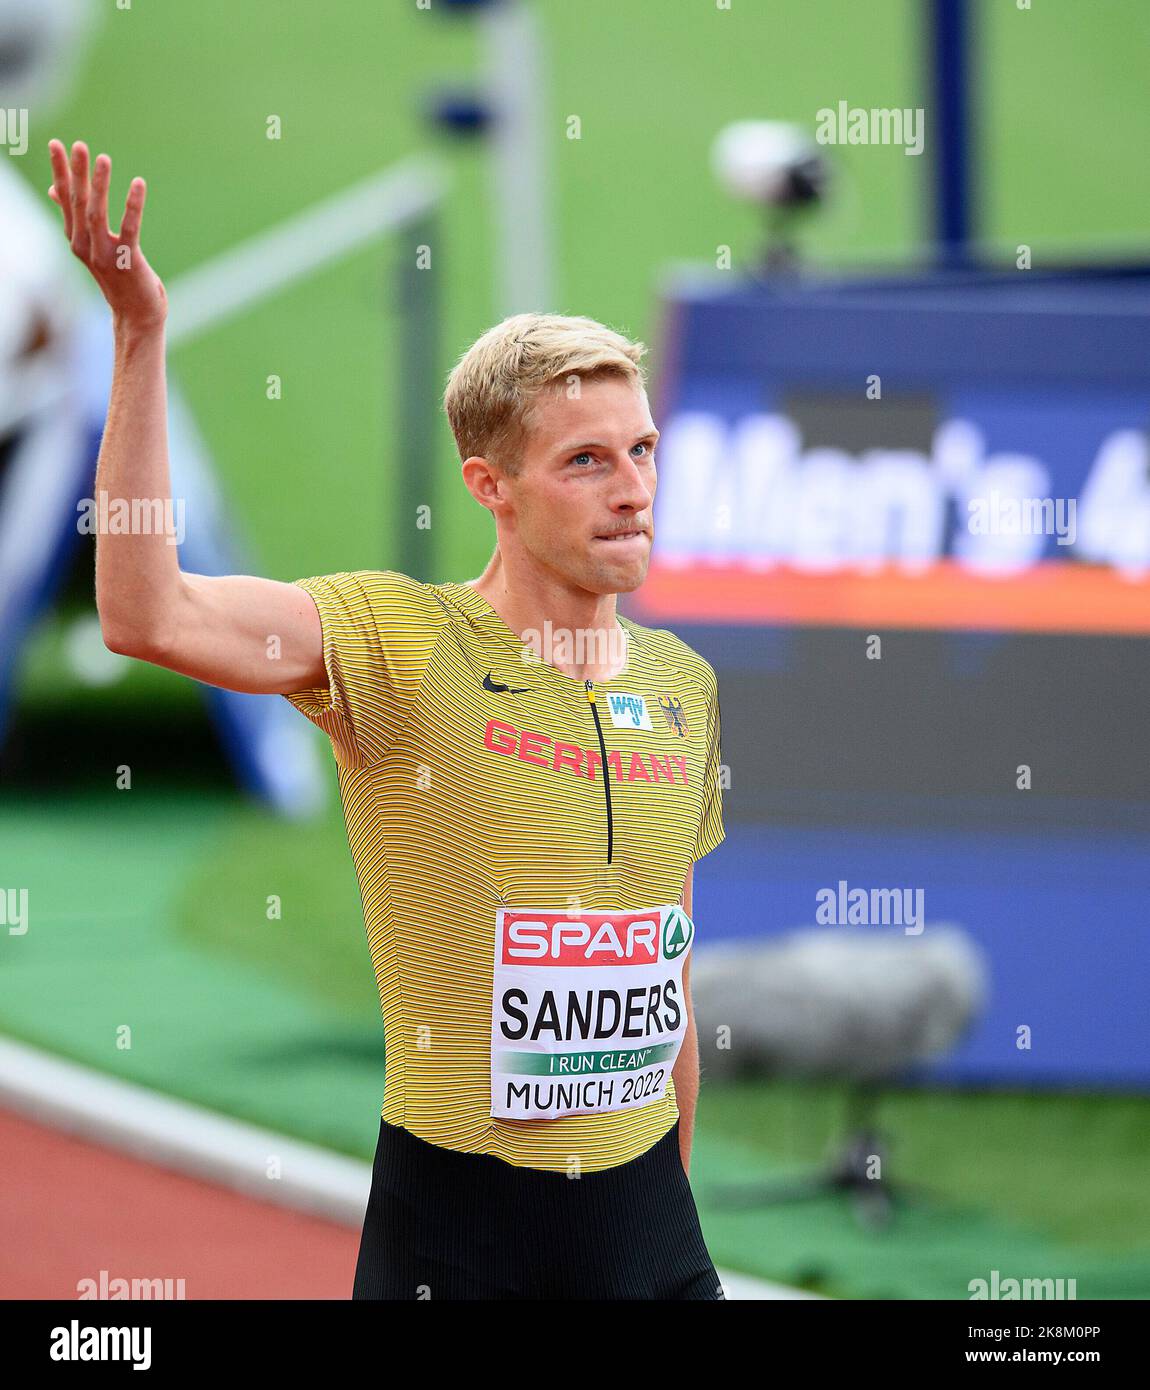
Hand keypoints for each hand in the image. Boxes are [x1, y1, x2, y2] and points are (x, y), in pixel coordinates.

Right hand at [48, 139, 167, 333]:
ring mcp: (105, 255)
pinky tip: (138, 184)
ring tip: (103, 158)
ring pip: (97, 214)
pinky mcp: (128, 262)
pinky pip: (130, 228)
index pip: (65, 200)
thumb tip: (54, 190)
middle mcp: (85, 246)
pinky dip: (133, 205)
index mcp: (76, 240)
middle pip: (77, 203)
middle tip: (78, 144)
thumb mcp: (94, 247)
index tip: (57, 144)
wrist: (136, 315)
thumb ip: (76, 219)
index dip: (60, 172)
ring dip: (100, 185)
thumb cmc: (119, 279)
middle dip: (76, 172)